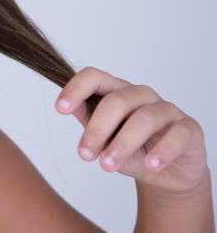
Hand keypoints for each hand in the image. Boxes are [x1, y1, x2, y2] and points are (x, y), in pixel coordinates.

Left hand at [54, 67, 207, 194]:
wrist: (166, 172)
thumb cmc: (132, 150)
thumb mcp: (105, 139)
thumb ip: (89, 121)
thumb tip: (70, 106)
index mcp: (116, 92)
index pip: (94, 77)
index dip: (76, 89)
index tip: (60, 108)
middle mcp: (141, 95)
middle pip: (116, 101)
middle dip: (97, 129)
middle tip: (84, 155)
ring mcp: (166, 110)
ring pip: (144, 119)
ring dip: (123, 144)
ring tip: (108, 166)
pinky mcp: (188, 129)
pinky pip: (176, 136)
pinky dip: (162, 151)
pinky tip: (150, 165)